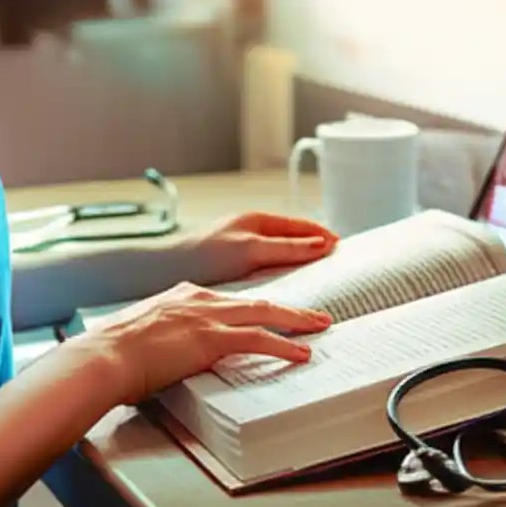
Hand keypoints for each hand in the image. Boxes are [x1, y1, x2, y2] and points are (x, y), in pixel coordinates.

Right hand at [71, 281, 332, 405]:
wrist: (102, 357)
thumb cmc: (112, 355)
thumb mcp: (140, 337)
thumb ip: (160, 341)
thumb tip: (161, 359)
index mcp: (179, 297)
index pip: (226, 300)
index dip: (251, 308)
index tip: (268, 312)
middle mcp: (197, 299)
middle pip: (254, 301)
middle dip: (287, 307)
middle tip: (313, 315)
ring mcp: (205, 316)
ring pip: (263, 313)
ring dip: (296, 320)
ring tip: (319, 327)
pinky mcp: (210, 338)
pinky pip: (258, 339)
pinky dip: (283, 344)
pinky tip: (301, 353)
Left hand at [187, 212, 338, 285]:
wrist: (164, 271)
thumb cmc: (204, 255)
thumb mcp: (252, 250)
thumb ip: (288, 248)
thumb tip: (322, 244)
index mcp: (256, 220)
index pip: (300, 225)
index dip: (322, 235)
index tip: (341, 246)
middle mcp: (249, 230)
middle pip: (291, 238)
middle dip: (314, 247)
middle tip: (336, 260)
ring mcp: (240, 248)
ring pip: (279, 253)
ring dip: (298, 261)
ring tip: (317, 274)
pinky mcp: (232, 267)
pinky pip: (265, 267)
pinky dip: (281, 273)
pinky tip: (284, 287)